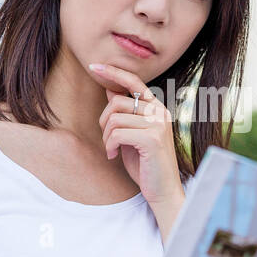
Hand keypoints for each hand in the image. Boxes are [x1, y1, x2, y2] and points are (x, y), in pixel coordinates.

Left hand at [88, 62, 181, 207]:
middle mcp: (160, 112)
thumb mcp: (131, 134)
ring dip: (106, 137)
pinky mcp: (152, 139)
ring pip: (115, 119)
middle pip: (117, 102)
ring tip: (112, 150)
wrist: (163, 191)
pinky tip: (114, 156)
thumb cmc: (145, 164)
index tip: (94, 66)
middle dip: (104, 122)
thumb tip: (110, 90)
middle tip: (107, 141)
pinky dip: (110, 146)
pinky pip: (117, 133)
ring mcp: (158, 125)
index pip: (134, 81)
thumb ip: (124, 113)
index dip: (113, 72)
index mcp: (156, 108)